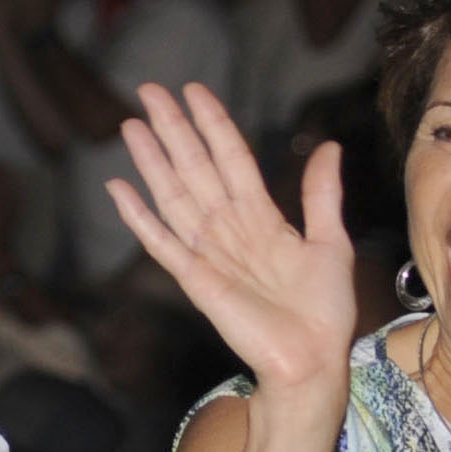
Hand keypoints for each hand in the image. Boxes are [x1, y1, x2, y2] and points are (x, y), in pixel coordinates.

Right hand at [107, 82, 356, 399]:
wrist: (312, 361)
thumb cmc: (325, 311)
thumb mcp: (331, 242)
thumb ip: (321, 195)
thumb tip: (329, 146)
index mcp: (261, 218)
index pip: (230, 158)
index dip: (212, 124)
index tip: (193, 91)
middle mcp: (229, 229)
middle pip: (195, 168)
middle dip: (173, 128)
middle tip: (149, 91)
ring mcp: (208, 253)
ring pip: (174, 196)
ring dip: (152, 160)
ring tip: (132, 126)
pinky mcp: (195, 280)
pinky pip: (161, 243)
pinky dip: (139, 217)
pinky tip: (119, 189)